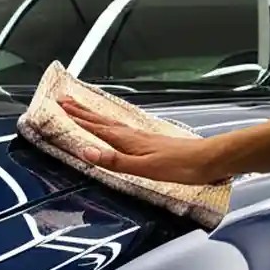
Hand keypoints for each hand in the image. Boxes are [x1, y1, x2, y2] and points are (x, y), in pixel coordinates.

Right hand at [57, 98, 227, 184]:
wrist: (209, 160)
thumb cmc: (180, 166)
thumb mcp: (144, 168)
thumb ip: (114, 161)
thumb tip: (86, 152)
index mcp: (128, 142)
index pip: (96, 129)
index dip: (77, 119)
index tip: (60, 108)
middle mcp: (133, 136)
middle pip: (101, 121)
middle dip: (81, 112)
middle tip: (64, 101)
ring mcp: (141, 138)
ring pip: (110, 124)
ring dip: (93, 116)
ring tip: (81, 109)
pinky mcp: (150, 143)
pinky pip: (121, 130)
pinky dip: (109, 125)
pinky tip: (112, 128)